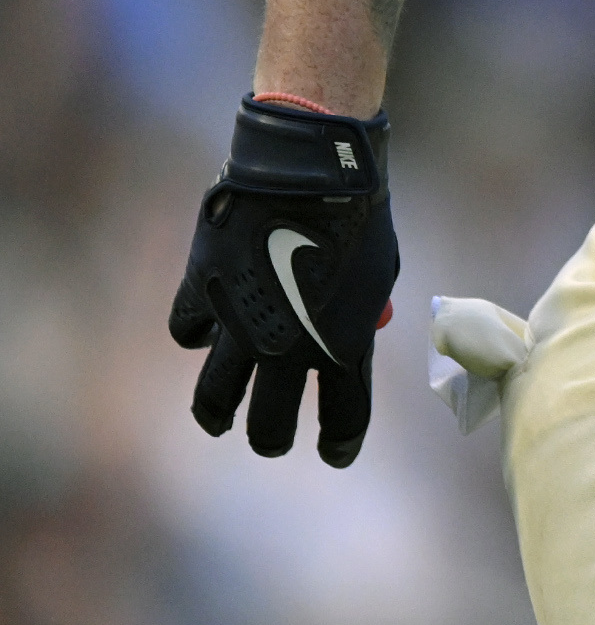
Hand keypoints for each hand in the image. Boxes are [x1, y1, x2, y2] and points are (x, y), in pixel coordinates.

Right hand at [169, 100, 399, 466]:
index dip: (340, 444)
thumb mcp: (378, 274)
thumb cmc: (361, 216)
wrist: (312, 170)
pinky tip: (204, 332)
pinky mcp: (202, 294)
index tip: (335, 454)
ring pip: (215, 398)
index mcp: (344, 347)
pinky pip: (186, 332)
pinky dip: (196, 333)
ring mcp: (239, 326)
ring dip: (218, 414)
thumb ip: (360, 313)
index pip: (344, 418)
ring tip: (221, 421)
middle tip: (274, 441)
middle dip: (273, 438)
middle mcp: (288, 350)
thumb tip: (355, 330)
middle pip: (270, 424)